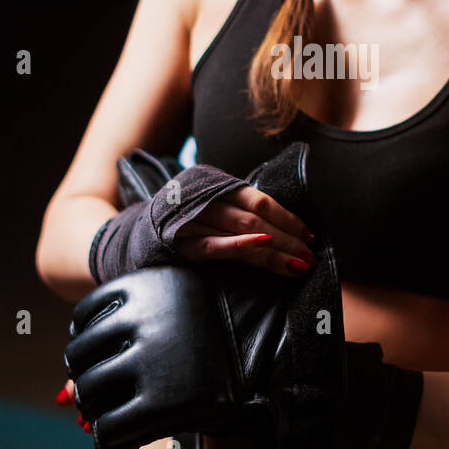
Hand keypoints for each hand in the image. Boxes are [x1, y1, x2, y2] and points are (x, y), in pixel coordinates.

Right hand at [167, 182, 318, 276]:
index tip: (310, 236)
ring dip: (274, 251)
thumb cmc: (185, 218)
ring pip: (242, 231)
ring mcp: (194, 220)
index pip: (260, 200)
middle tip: (311, 256)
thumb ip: (239, 209)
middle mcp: (206, 198)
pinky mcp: (183, 244)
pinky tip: (262, 246)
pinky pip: (216, 246)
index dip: (288, 217)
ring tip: (298, 264)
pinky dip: (241, 245)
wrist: (138, 231)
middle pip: (255, 218)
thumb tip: (284, 229)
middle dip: (288, 238)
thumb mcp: (210, 202)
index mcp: (217, 184)